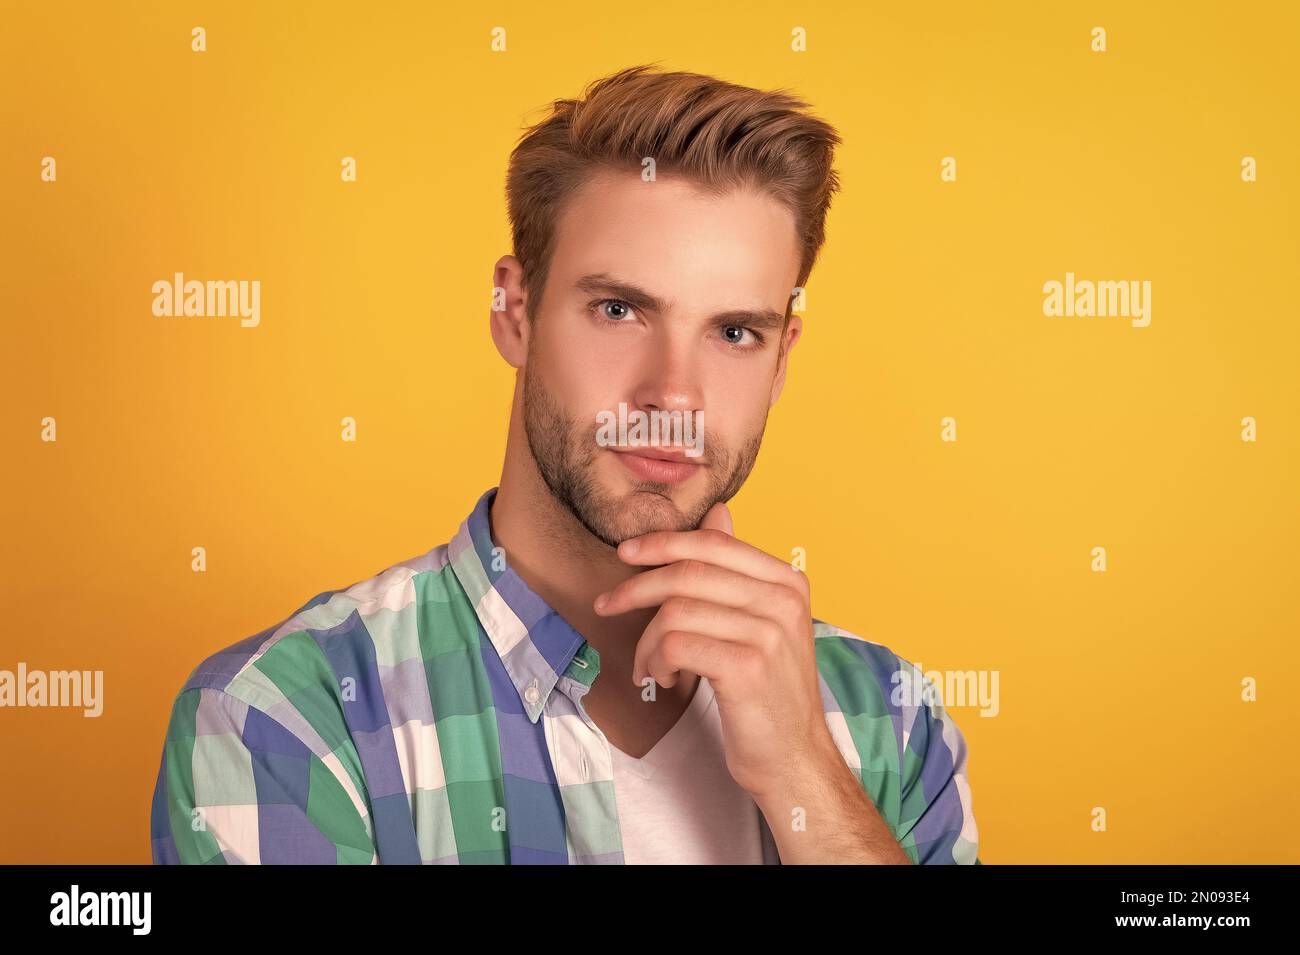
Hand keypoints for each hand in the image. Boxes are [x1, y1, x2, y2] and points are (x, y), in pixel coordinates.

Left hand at [592, 501, 837, 800]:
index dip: (663, 544)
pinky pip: (675, 645)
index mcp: (787, 582)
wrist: (794, 758)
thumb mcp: (760, 623)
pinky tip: (666, 680)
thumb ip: (736, 570)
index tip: (626, 554)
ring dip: (647, 642)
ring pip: (675, 612)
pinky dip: (657, 662)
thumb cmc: (768, 692)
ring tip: (650, 666)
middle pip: (688, 574)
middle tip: (607, 605)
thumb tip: (718, 511)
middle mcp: (783, 601)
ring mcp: (768, 633)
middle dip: (637, 588)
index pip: (714, 544)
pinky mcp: (746, 667)